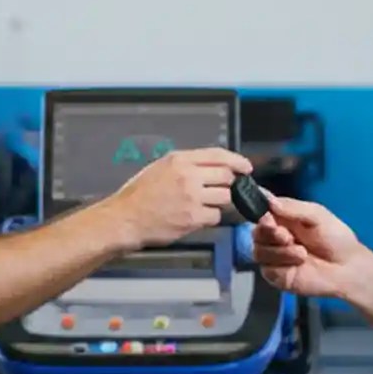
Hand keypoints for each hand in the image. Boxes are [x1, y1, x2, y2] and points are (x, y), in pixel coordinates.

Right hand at [105, 148, 252, 247]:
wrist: (126, 219)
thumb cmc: (139, 195)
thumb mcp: (160, 167)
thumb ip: (186, 164)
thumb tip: (213, 166)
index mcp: (179, 160)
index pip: (218, 155)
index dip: (237, 161)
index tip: (246, 167)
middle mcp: (188, 176)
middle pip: (227, 176)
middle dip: (229, 184)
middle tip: (224, 190)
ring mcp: (192, 197)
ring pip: (225, 197)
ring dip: (220, 202)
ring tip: (204, 205)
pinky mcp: (193, 218)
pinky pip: (215, 216)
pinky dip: (210, 218)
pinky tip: (196, 217)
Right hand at [252, 194, 366, 297]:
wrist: (347, 267)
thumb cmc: (335, 237)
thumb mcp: (316, 215)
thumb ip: (293, 208)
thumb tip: (269, 200)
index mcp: (282, 218)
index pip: (261, 211)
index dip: (259, 212)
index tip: (268, 217)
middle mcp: (274, 237)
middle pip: (256, 232)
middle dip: (268, 233)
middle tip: (286, 236)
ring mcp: (274, 257)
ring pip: (259, 251)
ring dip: (279, 251)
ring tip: (302, 252)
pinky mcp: (276, 276)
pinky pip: (266, 269)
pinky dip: (282, 264)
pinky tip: (299, 263)